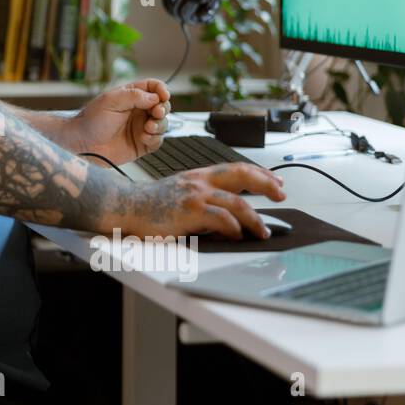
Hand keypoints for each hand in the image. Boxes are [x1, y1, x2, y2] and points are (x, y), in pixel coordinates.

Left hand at [70, 78, 171, 166]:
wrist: (82, 143)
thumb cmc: (92, 120)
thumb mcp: (111, 101)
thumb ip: (134, 96)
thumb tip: (155, 97)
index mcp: (131, 96)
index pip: (153, 88)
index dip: (161, 90)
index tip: (163, 96)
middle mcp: (138, 111)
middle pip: (162, 106)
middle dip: (163, 108)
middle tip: (156, 113)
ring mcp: (140, 128)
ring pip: (162, 123)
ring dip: (160, 124)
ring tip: (148, 127)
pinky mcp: (141, 144)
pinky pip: (157, 141)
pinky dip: (155, 138)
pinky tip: (144, 138)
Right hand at [124, 164, 286, 239]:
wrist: (124, 206)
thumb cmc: (148, 205)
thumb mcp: (180, 194)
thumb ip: (203, 200)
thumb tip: (228, 218)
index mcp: (199, 176)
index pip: (237, 168)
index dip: (260, 173)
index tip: (275, 182)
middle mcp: (199, 182)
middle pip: (242, 175)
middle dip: (267, 185)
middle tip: (281, 195)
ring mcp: (194, 196)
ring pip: (237, 203)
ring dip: (255, 220)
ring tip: (262, 231)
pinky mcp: (188, 212)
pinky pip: (221, 219)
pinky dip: (234, 229)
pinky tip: (237, 235)